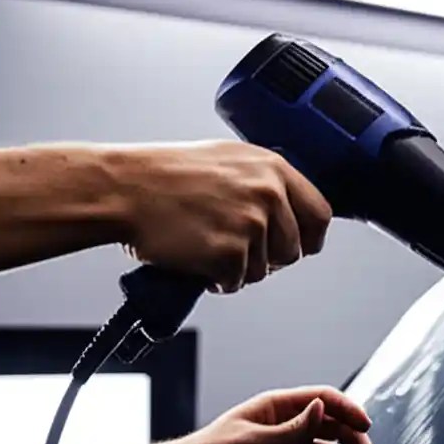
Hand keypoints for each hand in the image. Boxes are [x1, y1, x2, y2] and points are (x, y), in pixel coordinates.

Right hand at [106, 141, 332, 292]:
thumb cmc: (166, 175)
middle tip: (236, 250)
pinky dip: (217, 280)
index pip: (320, 214)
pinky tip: (197, 259)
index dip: (308, 237)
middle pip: (293, 250)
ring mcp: (250, 224)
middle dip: (268, 259)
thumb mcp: (229, 161)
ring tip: (207, 246)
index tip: (297, 245)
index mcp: (273, 169)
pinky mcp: (229, 252)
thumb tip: (290, 212)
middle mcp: (268, 194)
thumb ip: (266, 183)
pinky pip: (236, 282)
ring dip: (238, 269)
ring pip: (264, 270)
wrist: (123, 188)